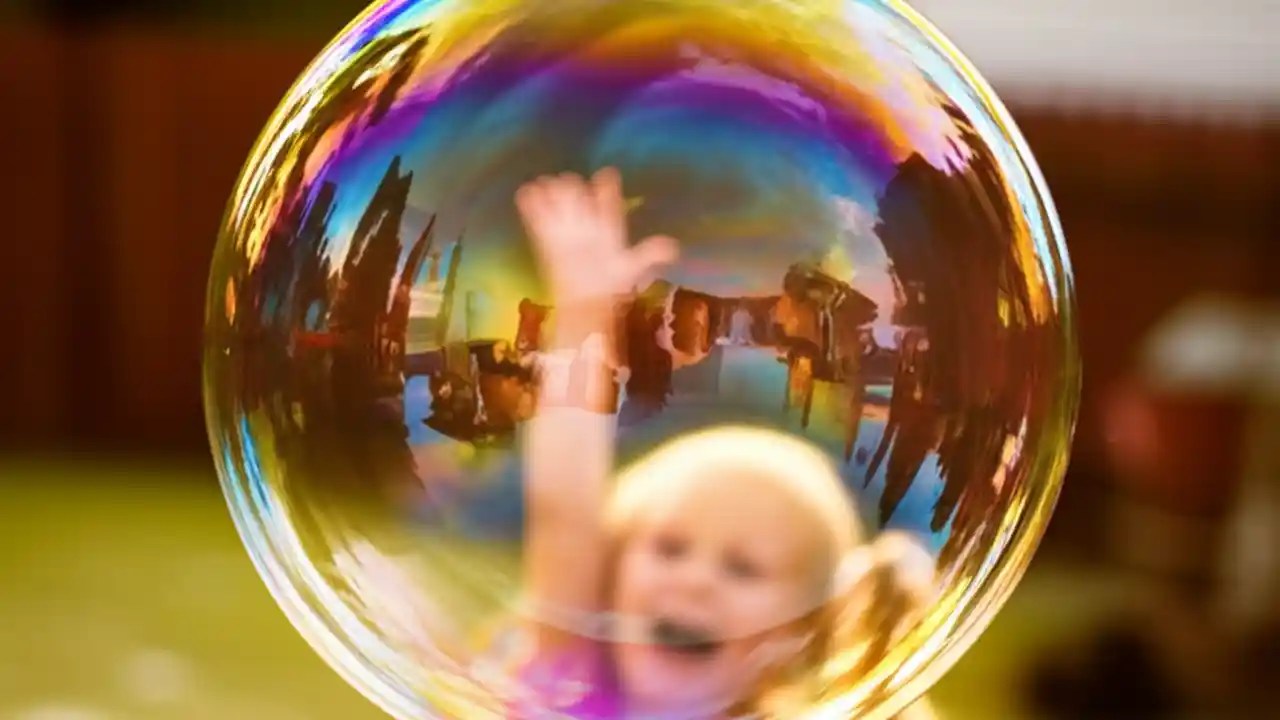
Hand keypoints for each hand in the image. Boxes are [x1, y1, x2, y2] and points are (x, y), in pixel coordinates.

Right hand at [515, 168, 677, 310]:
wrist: (585, 302)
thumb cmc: (609, 284)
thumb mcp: (631, 267)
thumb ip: (650, 253)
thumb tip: (674, 247)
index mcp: (608, 226)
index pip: (609, 202)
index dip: (607, 188)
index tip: (606, 174)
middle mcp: (587, 223)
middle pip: (579, 196)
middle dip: (572, 188)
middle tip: (567, 185)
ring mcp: (567, 229)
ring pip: (559, 202)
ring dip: (552, 192)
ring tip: (546, 185)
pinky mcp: (548, 237)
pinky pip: (538, 217)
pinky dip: (532, 204)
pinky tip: (527, 193)